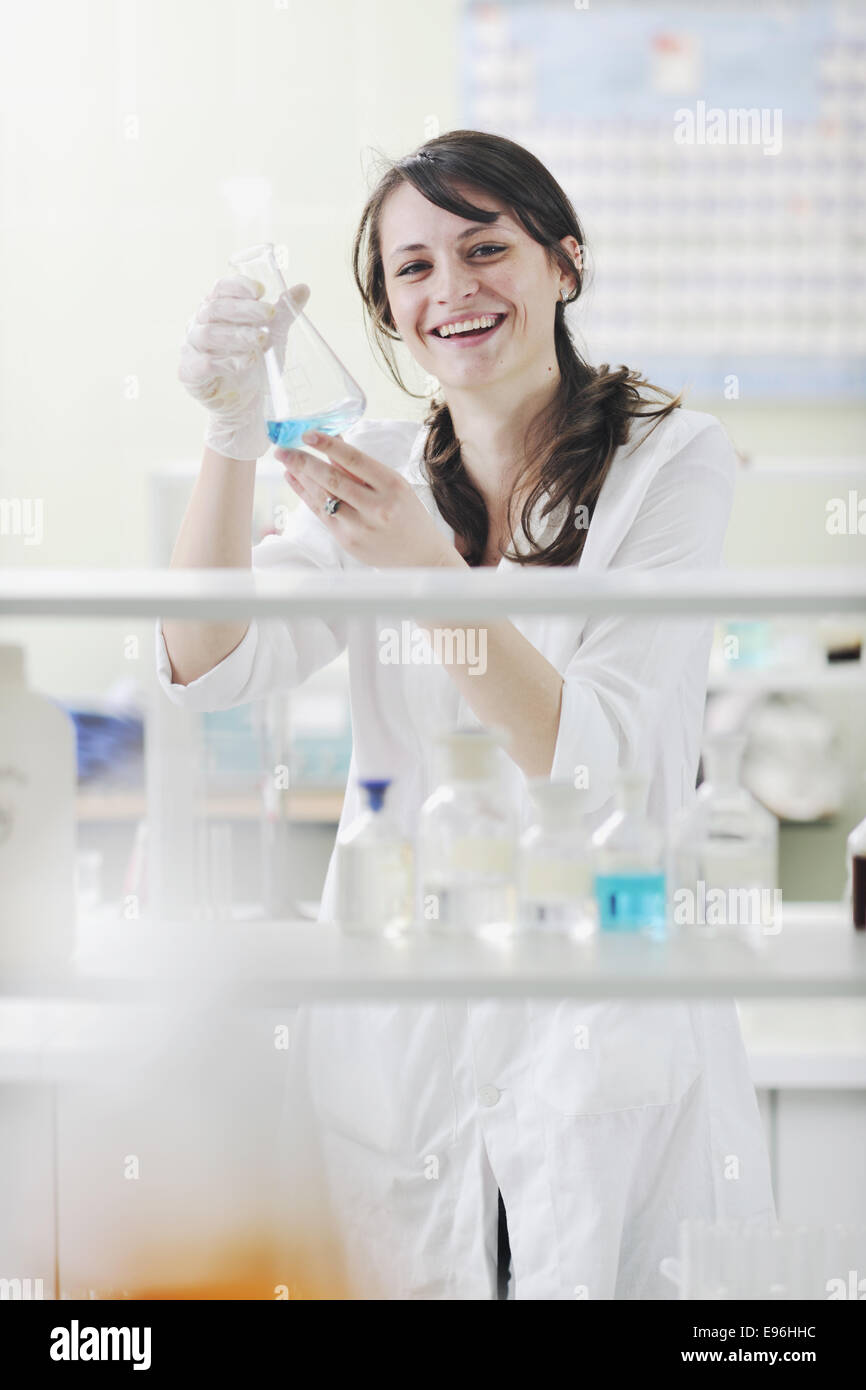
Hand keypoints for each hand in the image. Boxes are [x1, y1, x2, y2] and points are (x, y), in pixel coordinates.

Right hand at [178, 275, 309, 460]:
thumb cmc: (255, 367)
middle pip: (215, 308)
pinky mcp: (189, 374)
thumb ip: (282, 314)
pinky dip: (226, 362)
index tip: (261, 291)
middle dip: (244, 309)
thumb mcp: (272, 337)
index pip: (220, 289)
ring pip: (207, 334)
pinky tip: (247, 362)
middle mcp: (198, 326)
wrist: (246, 405)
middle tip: (268, 314)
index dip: (238, 286)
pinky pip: (203, 364)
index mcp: (215, 311)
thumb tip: (303, 289)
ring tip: (261, 340)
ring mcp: (191, 349)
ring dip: (237, 335)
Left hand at [276, 430, 462, 567]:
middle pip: (333, 479)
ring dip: (300, 477)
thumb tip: (332, 446)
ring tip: (285, 460)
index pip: (355, 460)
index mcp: (392, 486)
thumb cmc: (408, 516)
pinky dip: (305, 495)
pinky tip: (294, 481)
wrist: (421, 557)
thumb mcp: (395, 486)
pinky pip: (321, 514)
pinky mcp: (348, 541)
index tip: (308, 434)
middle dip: (303, 462)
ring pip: (323, 497)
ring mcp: (360, 527)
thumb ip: (364, 470)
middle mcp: (377, 507)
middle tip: (283, 449)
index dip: (328, 445)